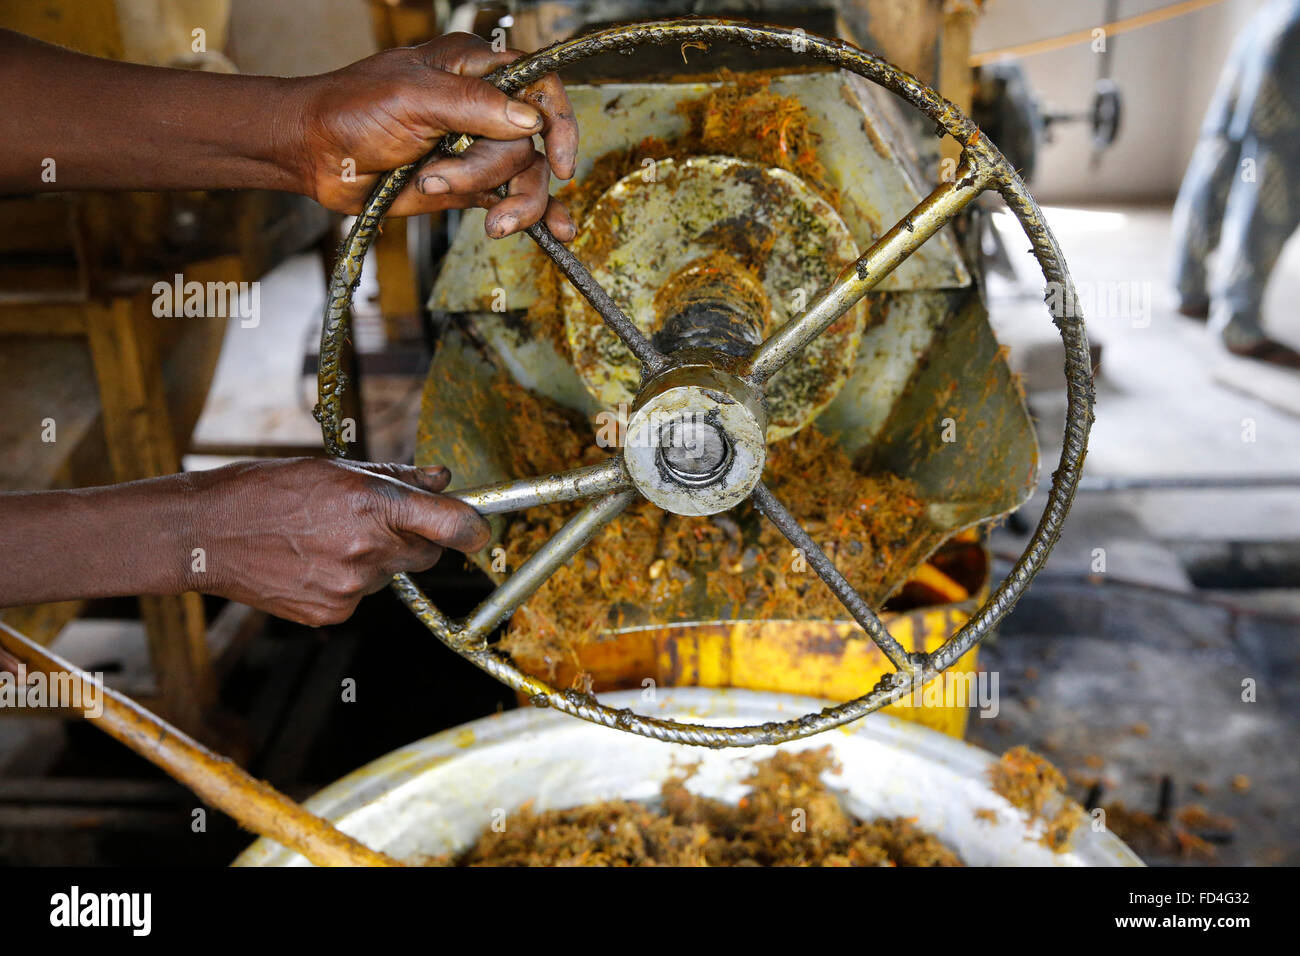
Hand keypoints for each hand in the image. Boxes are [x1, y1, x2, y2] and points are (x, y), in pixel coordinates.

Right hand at [191, 458, 489, 625]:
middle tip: (375, 522)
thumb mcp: (335, 469)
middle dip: (414, 539)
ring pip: (390, 574)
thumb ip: (397, 477)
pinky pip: (361, 596)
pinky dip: (347, 581)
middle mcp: (368, 550)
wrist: (205, 534)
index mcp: (373, 505)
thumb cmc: (266, 491)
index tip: (479, 527)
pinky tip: (311, 562)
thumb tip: (442, 479)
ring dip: (374, 559)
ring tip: (325, 539)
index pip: (453, 525)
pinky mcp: (332, 614)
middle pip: (427, 554)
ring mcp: (351, 588)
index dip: (474, 527)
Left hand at [286, 32, 577, 237]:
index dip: (556, 120)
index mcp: (474, 68)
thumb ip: (473, 105)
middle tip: (443, 180)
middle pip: (529, 144)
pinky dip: (533, 215)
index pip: (538, 84)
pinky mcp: (469, 184)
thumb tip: (529, 119)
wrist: (317, 155)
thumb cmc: (353, 109)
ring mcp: (477, 147)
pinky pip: (512, 198)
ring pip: (524, 175)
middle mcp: (484, 106)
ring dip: (511, 202)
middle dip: (493, 171)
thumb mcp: (413, 96)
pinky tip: (556, 230)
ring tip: (491, 223)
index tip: (560, 159)